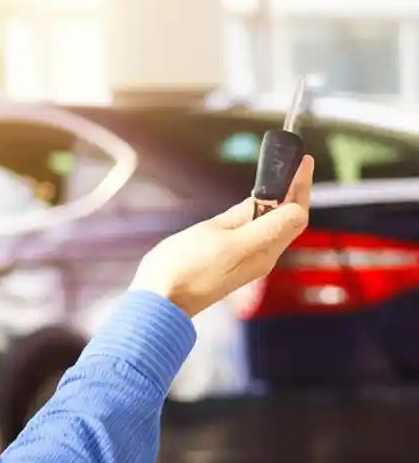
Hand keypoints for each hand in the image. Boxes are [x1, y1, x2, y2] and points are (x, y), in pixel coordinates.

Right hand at [131, 155, 313, 316]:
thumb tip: (283, 205)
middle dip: (294, 190)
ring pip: (274, 226)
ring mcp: (247, 260)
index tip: (302, 162)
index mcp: (262, 250)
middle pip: (289, 220)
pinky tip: (254, 205)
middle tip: (293, 164)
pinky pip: (257, 233)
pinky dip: (262, 214)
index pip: (295, 214)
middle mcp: (260, 256)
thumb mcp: (219, 238)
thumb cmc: (183, 269)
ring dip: (280, 201)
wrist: (160, 300)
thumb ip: (253, 221)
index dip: (301, 186)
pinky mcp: (232, 261)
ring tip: (278, 178)